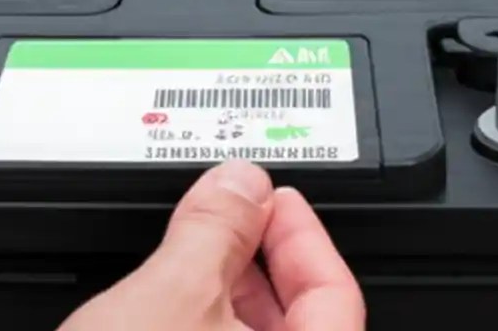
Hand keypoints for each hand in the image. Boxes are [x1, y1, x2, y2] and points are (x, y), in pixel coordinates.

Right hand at [60, 161, 364, 330]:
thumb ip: (214, 229)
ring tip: (187, 252)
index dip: (304, 232)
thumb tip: (239, 182)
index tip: (270, 195)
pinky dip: (196, 328)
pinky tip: (161, 306)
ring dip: (222, 296)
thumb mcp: (170, 297)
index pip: (336, 291)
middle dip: (256, 259)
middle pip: (299, 319)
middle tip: (224, 212)